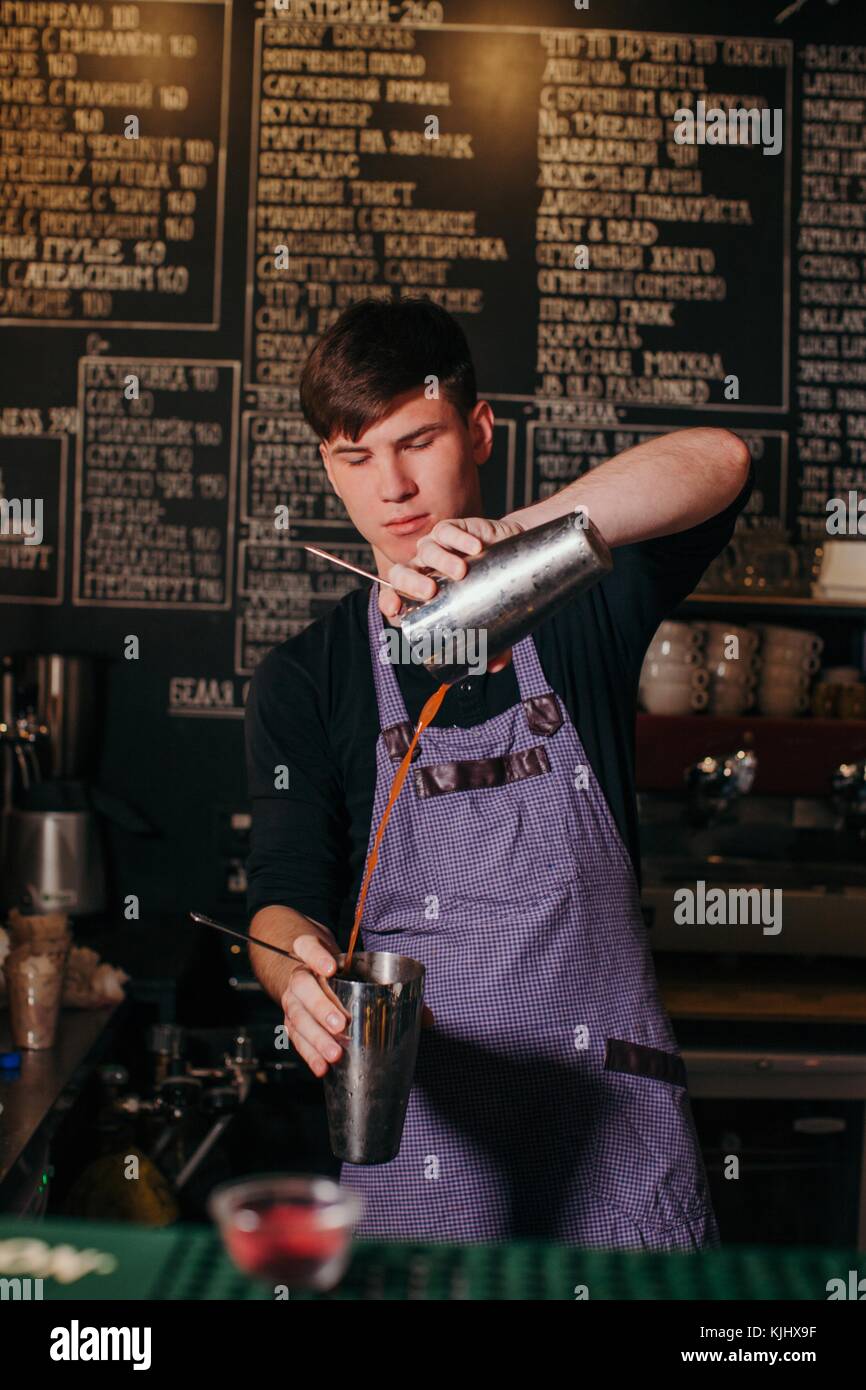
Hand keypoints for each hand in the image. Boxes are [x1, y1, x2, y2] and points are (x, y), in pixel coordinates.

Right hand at [280, 922, 434, 1077]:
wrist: (312, 972)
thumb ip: (392, 987)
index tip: (332, 968)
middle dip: (320, 1007)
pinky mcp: (293, 1022)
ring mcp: (293, 999)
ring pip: (297, 1015)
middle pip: (302, 986)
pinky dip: (309, 1054)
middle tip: (340, 1024)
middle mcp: (300, 975)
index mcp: (314, 954)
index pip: (307, 946)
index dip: (316, 956)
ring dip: (315, 1037)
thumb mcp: (361, 968)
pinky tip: (322, 1068)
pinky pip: (296, 1038)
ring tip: (335, 1053)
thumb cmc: (344, 972)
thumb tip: (428, 1018)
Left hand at [379, 516, 523, 674]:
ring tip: (460, 572)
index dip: (390, 602)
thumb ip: (493, 646)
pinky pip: (449, 531)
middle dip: (410, 581)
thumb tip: (495, 667)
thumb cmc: (492, 591)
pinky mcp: (456, 530)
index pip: (395, 597)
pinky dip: (459, 539)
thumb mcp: (493, 621)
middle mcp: (424, 569)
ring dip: (440, 560)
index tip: (395, 611)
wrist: (516, 558)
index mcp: (421, 592)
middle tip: (430, 592)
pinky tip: (475, 549)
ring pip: (426, 550)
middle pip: (402, 572)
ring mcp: (439, 548)